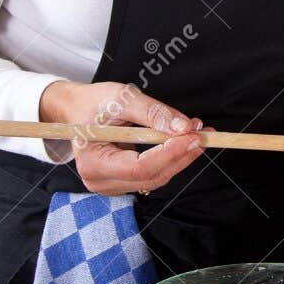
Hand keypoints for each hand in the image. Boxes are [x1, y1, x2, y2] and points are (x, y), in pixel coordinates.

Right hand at [39, 80, 203, 196]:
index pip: (138, 167)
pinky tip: (184, 139)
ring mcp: (113, 185)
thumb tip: (183, 127)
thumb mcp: (121, 99)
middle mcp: (101, 181)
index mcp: (92, 163)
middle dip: (182, 154)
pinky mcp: (125, 181)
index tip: (193, 136)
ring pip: (157, 177)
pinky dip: (172, 157)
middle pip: (152, 176)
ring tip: (197, 131)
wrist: (78, 110)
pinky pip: (155, 173)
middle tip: (205, 132)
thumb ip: (152, 112)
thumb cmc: (94, 103)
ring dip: (181, 156)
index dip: (169, 153)